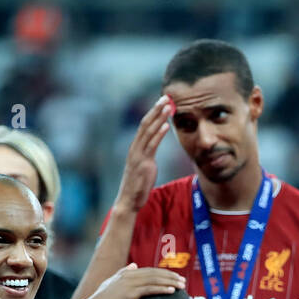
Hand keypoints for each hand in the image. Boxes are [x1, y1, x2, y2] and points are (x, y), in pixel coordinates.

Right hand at [70, 264, 185, 298]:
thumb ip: (123, 274)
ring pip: (154, 280)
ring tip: (181, 286)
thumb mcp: (112, 284)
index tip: (174, 277)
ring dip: (170, 282)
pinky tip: (171, 291)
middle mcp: (128, 275)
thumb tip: (134, 266)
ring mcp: (130, 283)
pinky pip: (150, 289)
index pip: (149, 271)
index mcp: (125, 273)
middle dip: (170, 276)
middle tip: (183, 281)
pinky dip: (162, 289)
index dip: (163, 273)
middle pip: (154, 273)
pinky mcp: (130, 293)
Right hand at [114, 95, 172, 215]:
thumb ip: (148, 153)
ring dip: (159, 118)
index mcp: (135, 147)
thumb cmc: (138, 185)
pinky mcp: (143, 163)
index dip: (153, 112)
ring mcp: (138, 155)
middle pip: (146, 123)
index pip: (144, 125)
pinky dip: (159, 134)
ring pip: (148, 131)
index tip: (163, 102)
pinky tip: (166, 125)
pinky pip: (152, 146)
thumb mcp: (144, 165)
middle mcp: (135, 148)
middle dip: (156, 109)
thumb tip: (154, 145)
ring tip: (169, 106)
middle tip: (167, 97)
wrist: (129, 200)